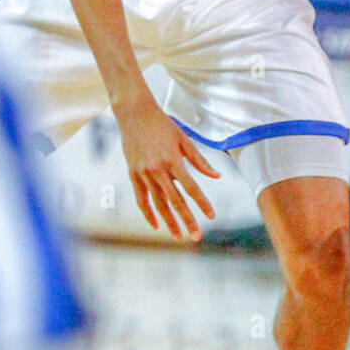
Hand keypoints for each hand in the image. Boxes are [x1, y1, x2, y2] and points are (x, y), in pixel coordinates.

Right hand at [116, 99, 219, 241]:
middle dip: (187, 220)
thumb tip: (216, 175)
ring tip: (178, 236)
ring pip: (158, 204)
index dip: (202, 203)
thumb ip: (199, 160)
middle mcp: (157, 170)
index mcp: (173, 160)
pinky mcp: (133, 174)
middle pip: (175, 201)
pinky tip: (156, 225)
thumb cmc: (162, 124)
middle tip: (196, 236)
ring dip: (169, 222)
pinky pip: (141, 199)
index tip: (212, 216)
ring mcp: (143, 173)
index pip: (191, 187)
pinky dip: (148, 213)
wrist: (135, 113)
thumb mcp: (183, 139)